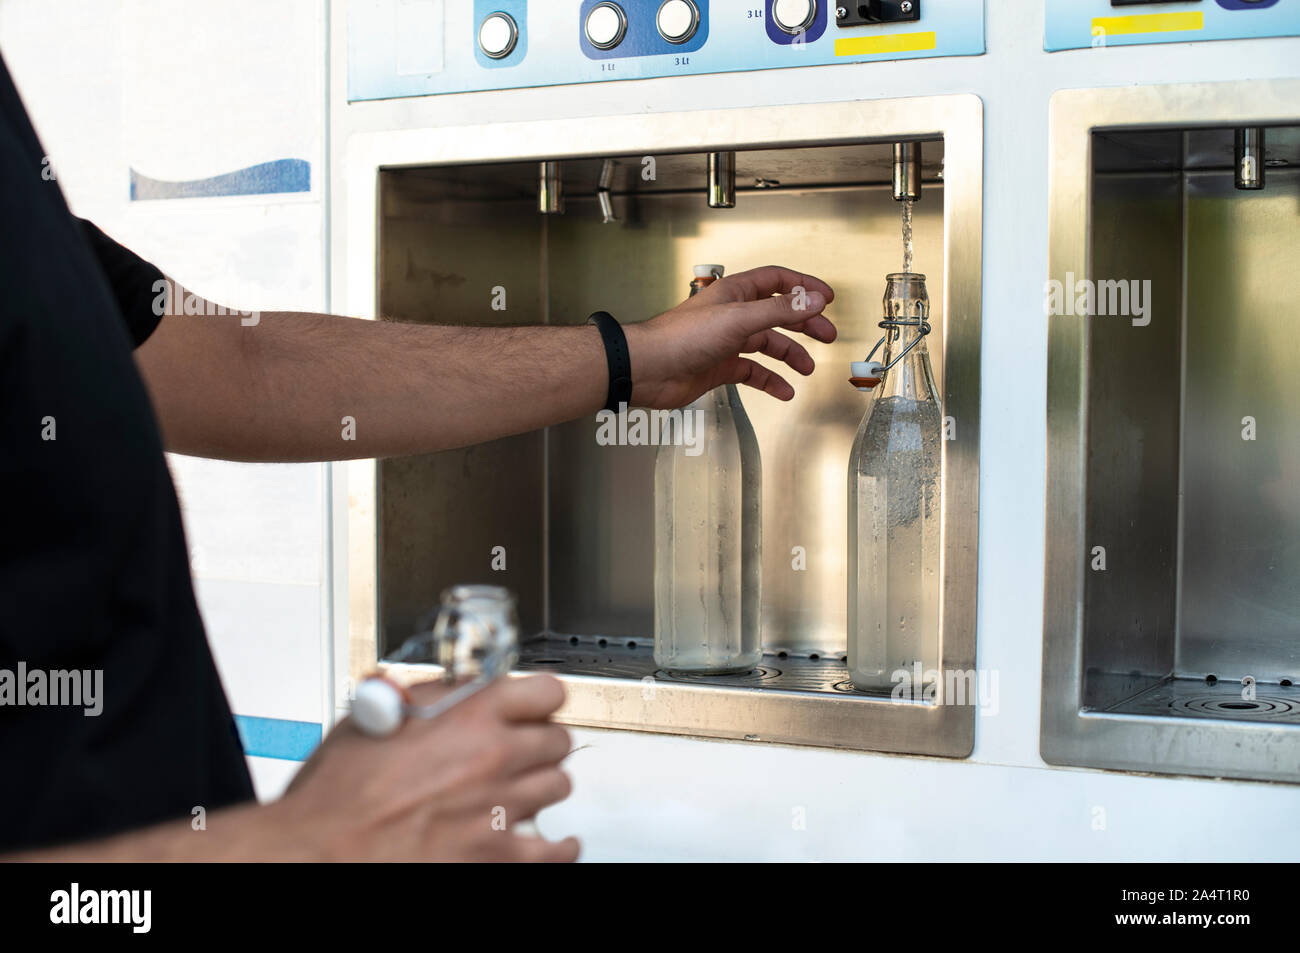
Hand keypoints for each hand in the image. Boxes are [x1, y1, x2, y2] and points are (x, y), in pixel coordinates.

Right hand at [279, 674, 578, 861]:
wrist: (320, 851)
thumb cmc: (336, 794)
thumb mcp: (378, 717)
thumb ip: (432, 697)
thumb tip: (459, 688)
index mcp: (468, 716)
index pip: (546, 690)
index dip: (540, 698)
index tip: (535, 706)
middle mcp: (494, 757)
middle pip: (557, 738)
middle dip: (540, 741)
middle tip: (523, 749)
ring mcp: (500, 808)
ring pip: (558, 785)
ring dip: (541, 785)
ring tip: (523, 790)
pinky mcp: (499, 856)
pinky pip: (555, 849)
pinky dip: (558, 846)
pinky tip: (553, 842)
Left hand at [623, 265, 835, 408]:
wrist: (649, 368)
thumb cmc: (681, 337)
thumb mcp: (738, 318)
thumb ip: (779, 311)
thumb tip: (813, 301)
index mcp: (735, 293)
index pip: (777, 281)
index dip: (803, 287)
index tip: (826, 298)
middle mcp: (732, 315)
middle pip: (777, 314)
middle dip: (804, 324)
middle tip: (827, 335)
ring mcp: (726, 342)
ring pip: (767, 345)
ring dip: (790, 355)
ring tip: (807, 368)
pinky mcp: (720, 367)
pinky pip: (752, 372)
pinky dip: (770, 381)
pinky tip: (783, 390)